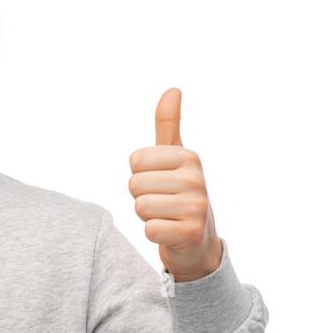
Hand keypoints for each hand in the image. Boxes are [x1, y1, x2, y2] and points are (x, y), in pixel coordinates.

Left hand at [127, 88, 222, 281]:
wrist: (198, 243)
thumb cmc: (179, 195)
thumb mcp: (175, 158)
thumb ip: (168, 126)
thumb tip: (172, 89)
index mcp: (189, 157)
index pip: (135, 161)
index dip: (140, 176)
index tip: (160, 183)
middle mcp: (196, 179)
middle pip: (135, 184)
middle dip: (142, 197)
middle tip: (163, 203)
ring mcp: (196, 207)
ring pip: (140, 207)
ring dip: (148, 216)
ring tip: (167, 217)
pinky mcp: (189, 233)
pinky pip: (149, 229)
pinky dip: (154, 234)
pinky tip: (170, 232)